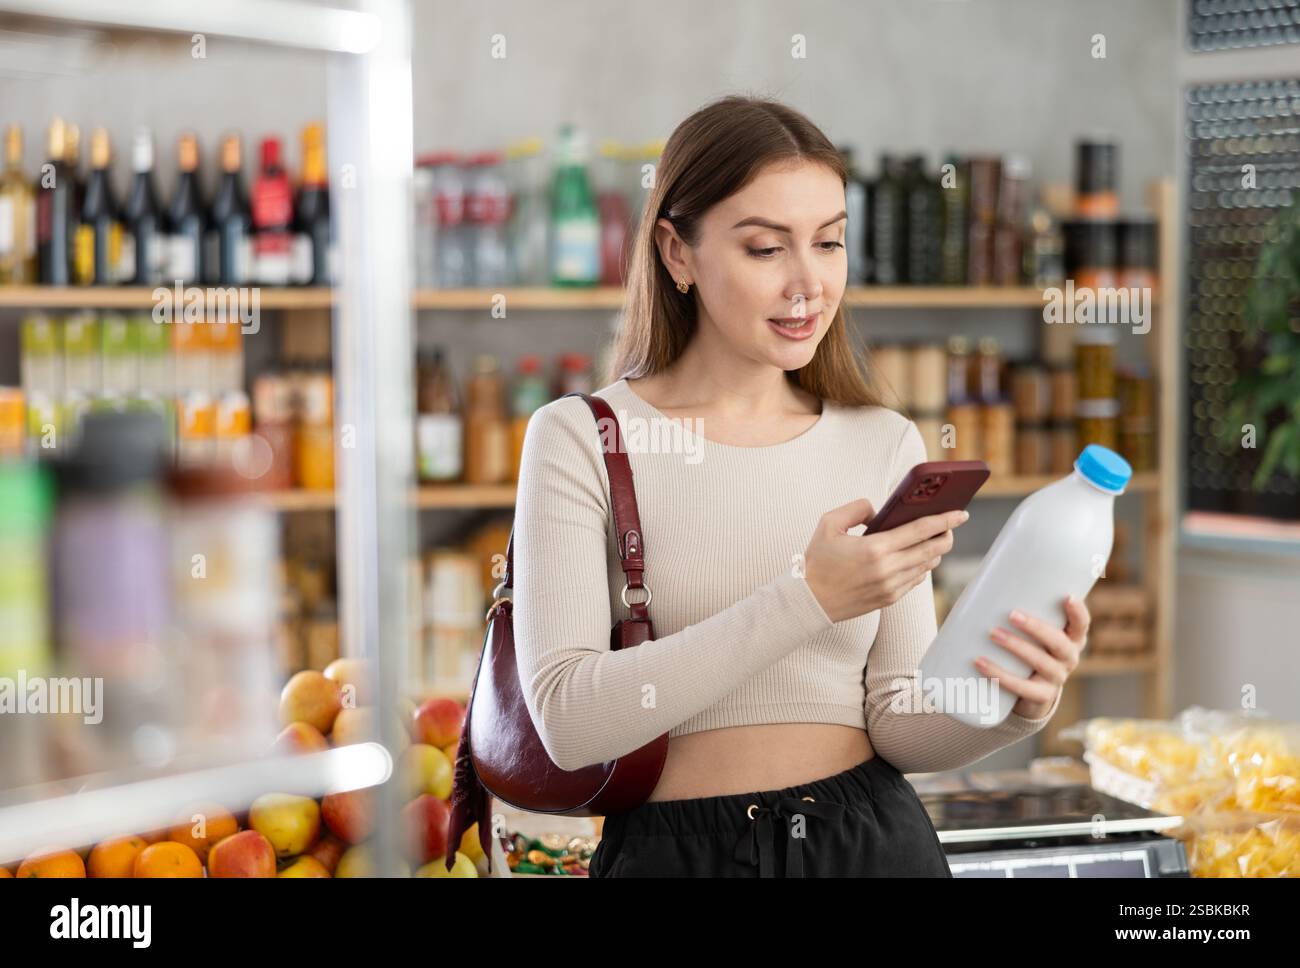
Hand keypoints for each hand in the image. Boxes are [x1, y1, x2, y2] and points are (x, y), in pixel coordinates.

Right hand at [802, 498, 967, 623]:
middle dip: (947, 535)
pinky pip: (916, 579)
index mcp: (875, 548)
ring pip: (928, 565)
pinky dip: (922, 566)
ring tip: (934, 539)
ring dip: (935, 550)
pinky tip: (918, 557)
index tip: (960, 513)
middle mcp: (888, 569)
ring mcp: (891, 586)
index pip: (921, 530)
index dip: (945, 520)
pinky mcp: (890, 598)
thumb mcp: (829, 524)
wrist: (809, 601)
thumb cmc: (817, 561)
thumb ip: (856, 508)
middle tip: (951, 525)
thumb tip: (879, 511)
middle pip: (933, 549)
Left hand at [975, 595, 1089, 719]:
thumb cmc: (1027, 648)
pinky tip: (980, 663)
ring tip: (993, 634)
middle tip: (1012, 614)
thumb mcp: (1031, 632)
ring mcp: (1056, 679)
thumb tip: (986, 580)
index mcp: (1070, 639)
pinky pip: (1022, 687)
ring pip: (1040, 662)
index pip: (1081, 625)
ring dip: (1016, 647)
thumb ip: (1021, 610)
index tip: (1067, 597)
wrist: (1029, 693)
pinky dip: (1000, 674)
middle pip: (1058, 642)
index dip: (1078, 613)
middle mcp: (1068, 658)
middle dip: (1036, 627)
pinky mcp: (1040, 696)